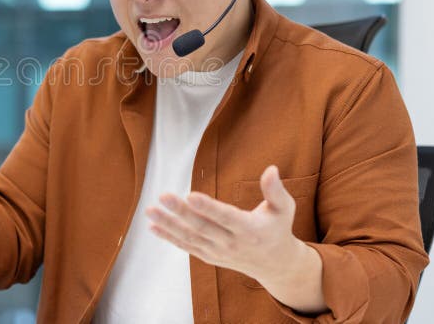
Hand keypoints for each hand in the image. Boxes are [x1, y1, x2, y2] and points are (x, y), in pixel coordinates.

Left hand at [145, 165, 305, 283]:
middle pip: (202, 227)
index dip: (208, 208)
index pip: (226, 217)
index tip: (191, 195)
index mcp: (250, 229)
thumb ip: (275, 190)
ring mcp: (218, 252)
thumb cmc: (278, 228)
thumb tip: (271, 169)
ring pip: (190, 238)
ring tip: (149, 210)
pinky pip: (187, 246)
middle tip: (163, 196)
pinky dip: (169, 238)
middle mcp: (232, 243)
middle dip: (181, 212)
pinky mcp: (209, 256)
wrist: (274, 264)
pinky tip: (153, 226)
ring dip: (168, 224)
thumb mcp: (284, 209)